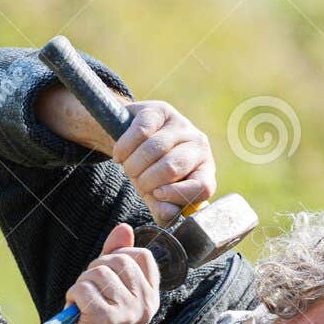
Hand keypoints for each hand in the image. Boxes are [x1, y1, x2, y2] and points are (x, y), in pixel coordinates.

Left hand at [45, 224, 160, 323]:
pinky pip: (83, 288)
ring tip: (82, 303)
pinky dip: (73, 296)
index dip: (119, 255)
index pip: (143, 256)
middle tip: (89, 291)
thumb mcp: (108, 285)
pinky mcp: (105, 320)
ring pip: (99, 273)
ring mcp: (127, 314)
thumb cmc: (90, 318)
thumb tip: (124, 228)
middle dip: (95, 269)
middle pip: (119, 261)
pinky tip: (76, 312)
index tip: (106, 273)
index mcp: (151, 297)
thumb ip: (116, 256)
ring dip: (81, 284)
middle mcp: (145, 306)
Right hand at [111, 100, 215, 226]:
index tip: (156, 195)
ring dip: (133, 165)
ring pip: (154, 149)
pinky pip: (141, 132)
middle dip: (147, 180)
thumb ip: (162, 209)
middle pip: (172, 167)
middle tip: (137, 181)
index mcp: (204, 170)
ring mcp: (181, 124)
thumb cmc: (149, 172)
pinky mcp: (160, 110)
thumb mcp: (155, 195)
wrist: (130, 139)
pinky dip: (124, 148)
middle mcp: (199, 145)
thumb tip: (169, 214)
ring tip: (128, 169)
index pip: (202, 187)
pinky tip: (119, 155)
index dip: (177, 195)